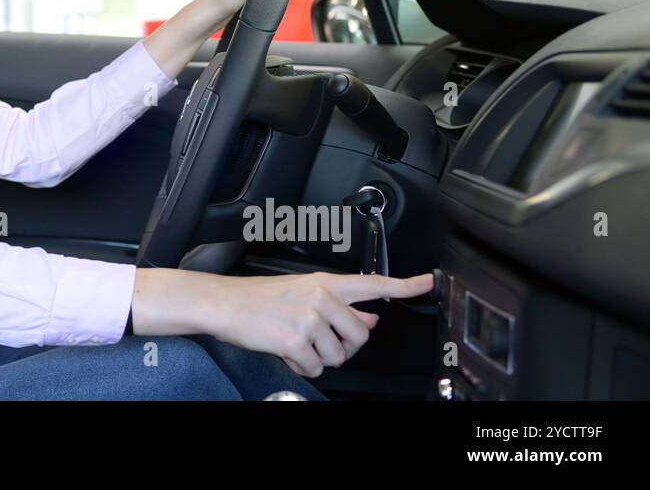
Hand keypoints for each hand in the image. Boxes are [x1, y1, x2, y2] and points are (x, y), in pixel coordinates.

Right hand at [205, 270, 433, 376]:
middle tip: (315, 339)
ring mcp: (310, 318)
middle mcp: (321, 297)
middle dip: (342, 346)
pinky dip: (301, 365)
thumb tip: (369, 317)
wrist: (223, 303)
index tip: (426, 283)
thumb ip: (338, 305)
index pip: (373, 283)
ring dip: (318, 357)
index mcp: (324, 283)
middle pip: (360, 335)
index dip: (405, 285)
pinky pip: (316, 367)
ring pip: (338, 356)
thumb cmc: (256, 299)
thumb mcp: (301, 293)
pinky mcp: (298, 339)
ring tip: (293, 340)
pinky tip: (284, 349)